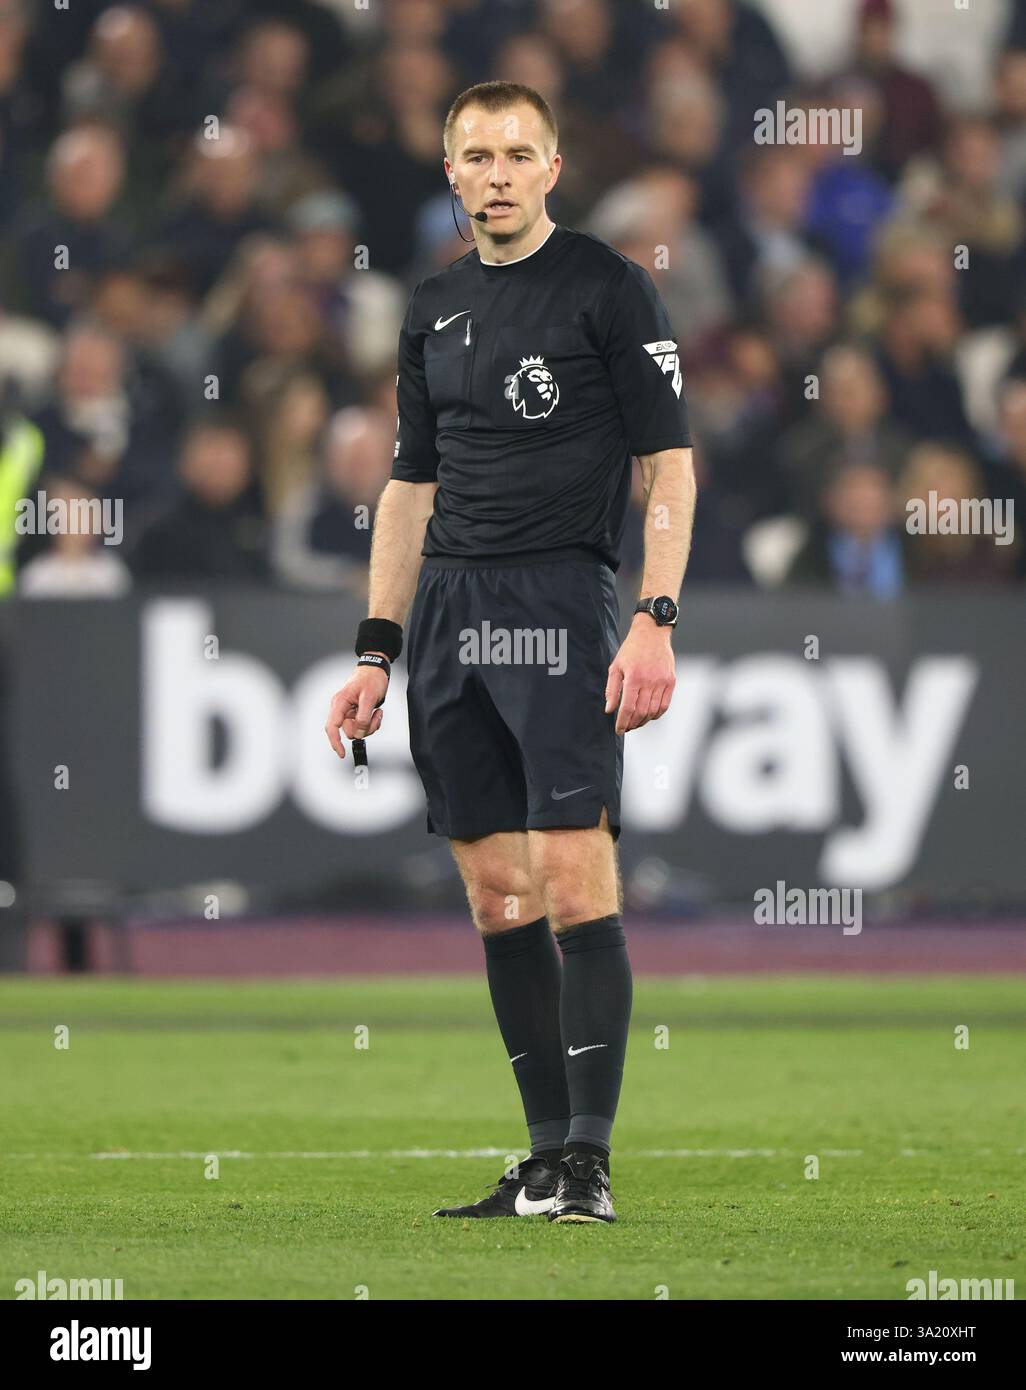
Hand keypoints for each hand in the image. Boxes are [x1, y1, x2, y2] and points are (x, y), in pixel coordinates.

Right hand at [324, 663, 388, 758]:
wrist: (376, 669)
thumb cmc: (371, 678)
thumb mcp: (369, 697)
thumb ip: (363, 717)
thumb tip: (359, 733)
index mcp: (339, 703)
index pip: (332, 727)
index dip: (335, 742)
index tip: (342, 753)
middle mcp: (342, 709)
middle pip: (349, 731)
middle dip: (364, 729)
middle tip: (375, 716)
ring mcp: (349, 712)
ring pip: (358, 730)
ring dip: (370, 725)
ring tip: (377, 712)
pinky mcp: (357, 713)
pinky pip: (363, 726)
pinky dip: (372, 722)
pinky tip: (377, 711)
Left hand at [604, 616, 675, 734]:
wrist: (652, 633)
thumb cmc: (631, 650)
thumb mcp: (616, 666)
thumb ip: (612, 690)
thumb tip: (609, 710)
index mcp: (633, 677)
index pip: (628, 708)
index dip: (622, 722)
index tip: (618, 730)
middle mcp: (649, 681)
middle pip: (641, 712)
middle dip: (632, 724)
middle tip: (626, 727)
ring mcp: (662, 682)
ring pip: (653, 711)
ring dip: (644, 721)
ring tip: (636, 722)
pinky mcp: (671, 681)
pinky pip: (665, 705)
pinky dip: (656, 714)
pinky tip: (649, 715)